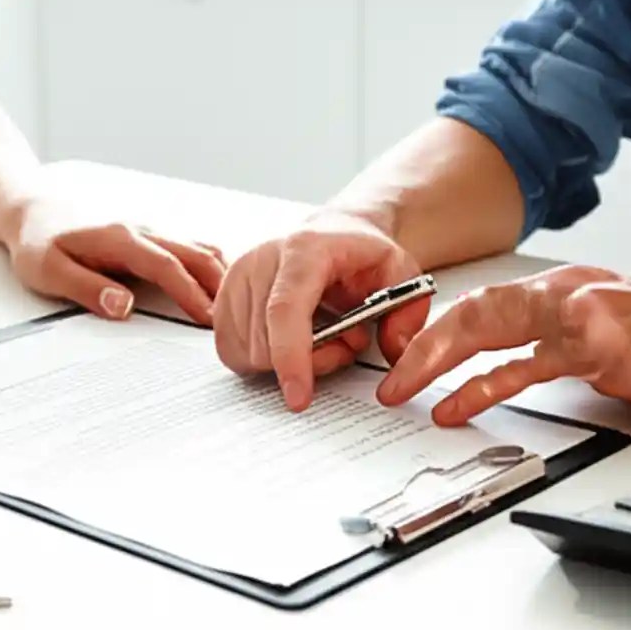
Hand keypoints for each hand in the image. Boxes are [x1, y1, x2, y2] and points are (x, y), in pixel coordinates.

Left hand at [7, 196, 225, 324]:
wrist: (32, 210)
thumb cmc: (39, 241)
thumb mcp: (49, 271)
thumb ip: (87, 288)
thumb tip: (123, 307)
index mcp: (120, 238)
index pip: (166, 266)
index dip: (191, 293)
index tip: (208, 319)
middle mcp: (142, 231)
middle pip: (195, 253)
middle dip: (220, 285)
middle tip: (234, 320)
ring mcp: (149, 231)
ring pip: (198, 247)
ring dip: (220, 274)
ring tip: (235, 307)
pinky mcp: (150, 236)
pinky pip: (190, 247)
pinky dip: (210, 266)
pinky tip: (218, 286)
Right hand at [213, 210, 429, 410]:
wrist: (334, 232)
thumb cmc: (360, 253)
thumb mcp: (403, 274)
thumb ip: (407, 314)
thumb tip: (394, 352)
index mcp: (304, 250)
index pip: (285, 309)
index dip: (291, 357)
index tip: (299, 398)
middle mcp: (261, 259)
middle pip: (267, 342)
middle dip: (310, 362)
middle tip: (345, 343)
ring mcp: (236, 277)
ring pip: (249, 352)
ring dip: (288, 361)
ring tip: (320, 336)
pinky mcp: (223, 296)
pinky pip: (233, 351)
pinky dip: (263, 359)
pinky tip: (291, 340)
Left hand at [376, 265, 630, 433]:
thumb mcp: (623, 341)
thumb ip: (573, 351)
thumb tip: (532, 375)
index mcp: (575, 287)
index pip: (491, 301)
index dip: (444, 329)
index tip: (413, 357)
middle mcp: (573, 291)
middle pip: (475, 308)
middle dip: (421, 342)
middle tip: (388, 374)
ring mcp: (586, 314)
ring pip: (487, 326)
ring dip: (434, 359)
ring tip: (403, 388)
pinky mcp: (604, 346)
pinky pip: (527, 365)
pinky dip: (482, 386)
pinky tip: (455, 404)